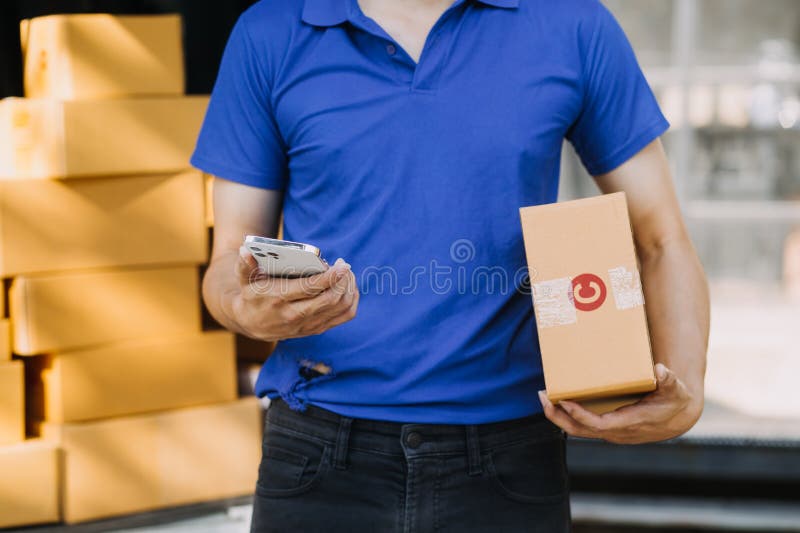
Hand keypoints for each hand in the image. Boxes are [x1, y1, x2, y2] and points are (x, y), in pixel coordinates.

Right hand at [230, 249, 358, 341]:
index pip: (309, 289)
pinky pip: (343, 316)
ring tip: (346, 274)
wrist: (251, 323)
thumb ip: (245, 265)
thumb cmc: (252, 294)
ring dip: (348, 289)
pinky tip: (349, 287)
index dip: (329, 278)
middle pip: (329, 300)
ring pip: (339, 308)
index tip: (341, 265)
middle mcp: (294, 315)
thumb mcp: (245, 280)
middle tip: (344, 266)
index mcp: (278, 299)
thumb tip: (245, 250)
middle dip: (342, 281)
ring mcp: (307, 325)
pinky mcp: (316, 329)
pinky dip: (351, 301)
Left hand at [538, 363, 701, 443]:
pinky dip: (566, 414)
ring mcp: (609, 431)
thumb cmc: (674, 401)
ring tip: (543, 396)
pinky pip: (581, 425)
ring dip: (557, 415)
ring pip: (577, 429)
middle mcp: (616, 431)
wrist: (676, 417)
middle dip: (557, 416)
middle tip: (542, 396)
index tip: (563, 400)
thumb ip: (669, 381)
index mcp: (629, 423)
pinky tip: (557, 399)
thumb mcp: (676, 390)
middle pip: (579, 430)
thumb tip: (661, 371)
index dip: (579, 415)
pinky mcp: (606, 427)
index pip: (598, 425)